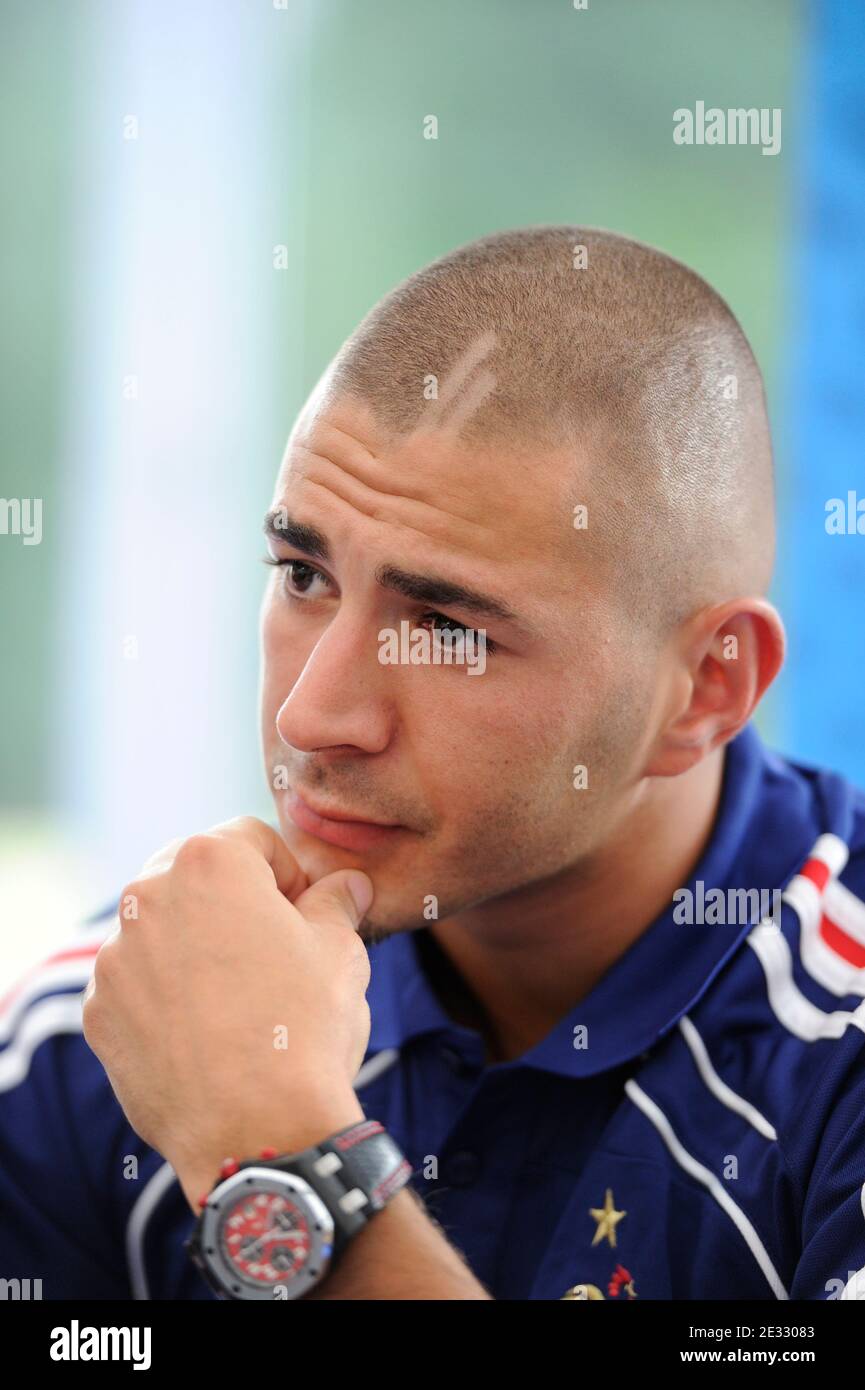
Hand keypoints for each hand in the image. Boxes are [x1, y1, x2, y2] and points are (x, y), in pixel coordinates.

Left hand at [82, 816, 373, 1200]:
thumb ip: (335, 902)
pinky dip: (164, 996)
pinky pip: (136, 984)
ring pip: (161, 929)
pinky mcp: (100, 1012)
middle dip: (232, 901)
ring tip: (239, 999)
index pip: (252, 840)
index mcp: (209, 863)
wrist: (258, 1130)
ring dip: (194, 946)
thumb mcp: (341, 951)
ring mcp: (115, 958)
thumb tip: (346, 885)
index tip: (304, 916)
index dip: (288, 875)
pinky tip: (206, 1034)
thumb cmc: (305, 1028)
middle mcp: (148, 897)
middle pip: (194, 874)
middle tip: (270, 950)